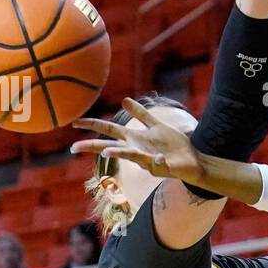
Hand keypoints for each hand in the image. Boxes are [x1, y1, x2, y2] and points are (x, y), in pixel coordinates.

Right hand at [71, 98, 198, 179]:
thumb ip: (141, 114)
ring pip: (131, 156)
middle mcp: (138, 150)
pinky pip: (158, 164)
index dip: (92, 126)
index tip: (74, 123)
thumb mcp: (157, 125)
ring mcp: (149, 160)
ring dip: (119, 154)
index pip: (109, 131)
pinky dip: (157, 160)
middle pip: (111, 146)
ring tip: (106, 152)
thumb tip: (124, 100)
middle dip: (93, 146)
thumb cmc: (175, 145)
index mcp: (135, 139)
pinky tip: (157, 156)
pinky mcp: (164, 167)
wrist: (194, 160)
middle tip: (74, 148)